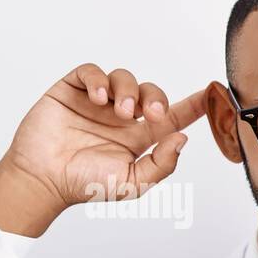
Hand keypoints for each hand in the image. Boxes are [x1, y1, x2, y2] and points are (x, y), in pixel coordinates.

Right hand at [0, 64, 206, 236]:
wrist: (44, 180)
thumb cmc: (87, 184)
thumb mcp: (134, 183)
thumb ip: (162, 163)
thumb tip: (183, 138)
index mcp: (140, 137)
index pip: (173, 116)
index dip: (193, 105)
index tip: (212, 93)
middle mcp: (121, 117)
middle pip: (150, 92)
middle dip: (155, 97)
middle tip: (148, 114)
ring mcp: (97, 102)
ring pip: (123, 78)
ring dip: (127, 90)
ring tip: (118, 110)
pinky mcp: (72, 91)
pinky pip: (91, 72)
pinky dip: (99, 80)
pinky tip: (99, 99)